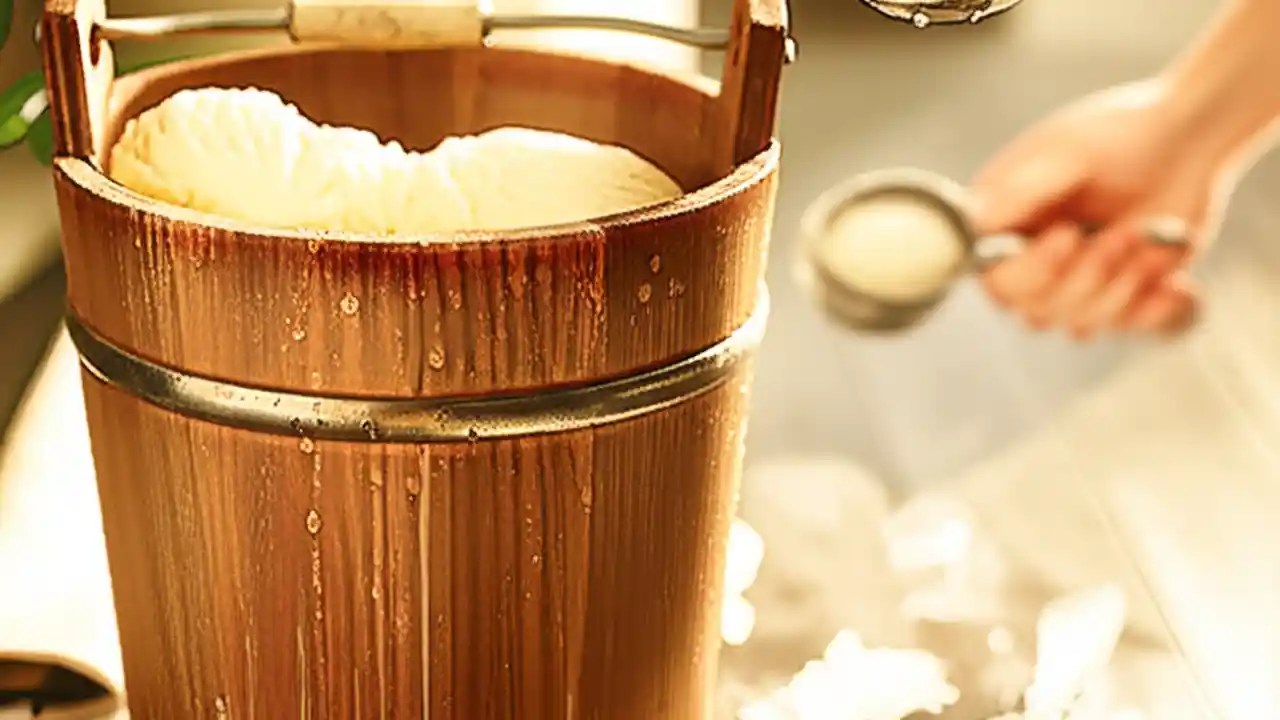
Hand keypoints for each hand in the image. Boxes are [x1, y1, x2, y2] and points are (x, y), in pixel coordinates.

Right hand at [970, 79, 1232, 338]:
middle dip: (1088, 277)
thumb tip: (970, 221)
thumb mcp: (1068, 153)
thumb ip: (1019, 189)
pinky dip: (1154, 311)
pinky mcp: (1115, 293)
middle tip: (1127, 233)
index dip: (1032, 269)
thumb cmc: (1122, 133)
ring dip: (1123, 287)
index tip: (1070, 234)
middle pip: (1037, 309)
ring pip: (1079, 324)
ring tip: (1152, 239)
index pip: (996, 278)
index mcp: (1003, 222)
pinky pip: (1124, 327)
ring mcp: (1073, 280)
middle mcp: (1028, 257)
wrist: (1188, 136)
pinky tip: (1178, 284)